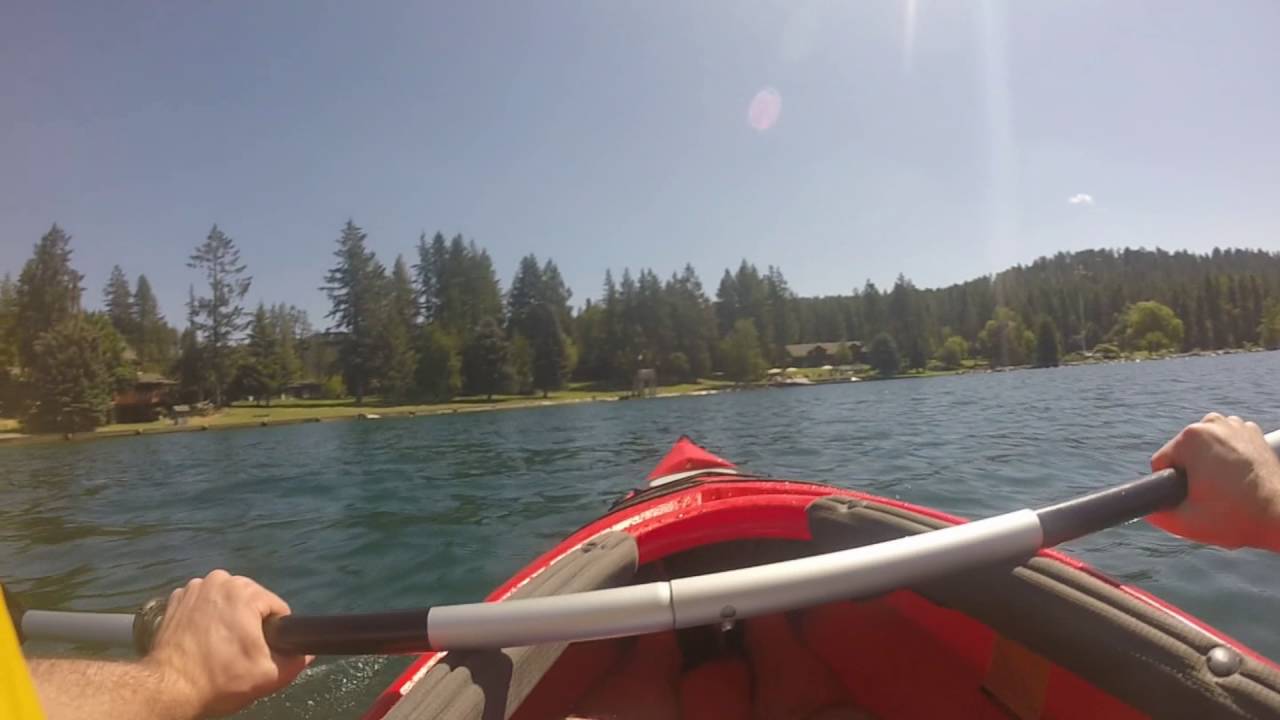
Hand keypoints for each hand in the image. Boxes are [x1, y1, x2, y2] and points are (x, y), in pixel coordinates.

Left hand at [143, 570, 310, 716]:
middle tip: (240, 652)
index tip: (263, 652)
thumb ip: (296, 661)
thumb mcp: (269, 676)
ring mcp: (194, 587)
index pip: (277, 608)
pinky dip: (206, 616)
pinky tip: (202, 639)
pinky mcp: (175, 598)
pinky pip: (203, 603)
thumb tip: (307, 653)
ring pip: (227, 600)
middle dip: (251, 622)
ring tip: (220, 646)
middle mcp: (220, 579)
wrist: (169, 688)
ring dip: (228, 617)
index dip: (276, 633)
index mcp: (246, 591)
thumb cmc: (221, 679)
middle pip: (251, 600)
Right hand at [1148, 413, 1279, 549]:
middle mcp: (1212, 423)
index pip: (1163, 463)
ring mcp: (1235, 424)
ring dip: (1208, 464)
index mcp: (1191, 437)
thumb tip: (1146, 509)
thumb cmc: (1236, 517)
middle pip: (1183, 453)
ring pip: (1204, 448)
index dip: (1171, 486)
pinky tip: (1238, 477)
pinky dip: (1228, 458)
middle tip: (1211, 496)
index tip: (1192, 499)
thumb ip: (1157, 515)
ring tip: (1226, 487)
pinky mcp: (1252, 432)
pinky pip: (1226, 444)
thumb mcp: (1186, 523)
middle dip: (1191, 472)